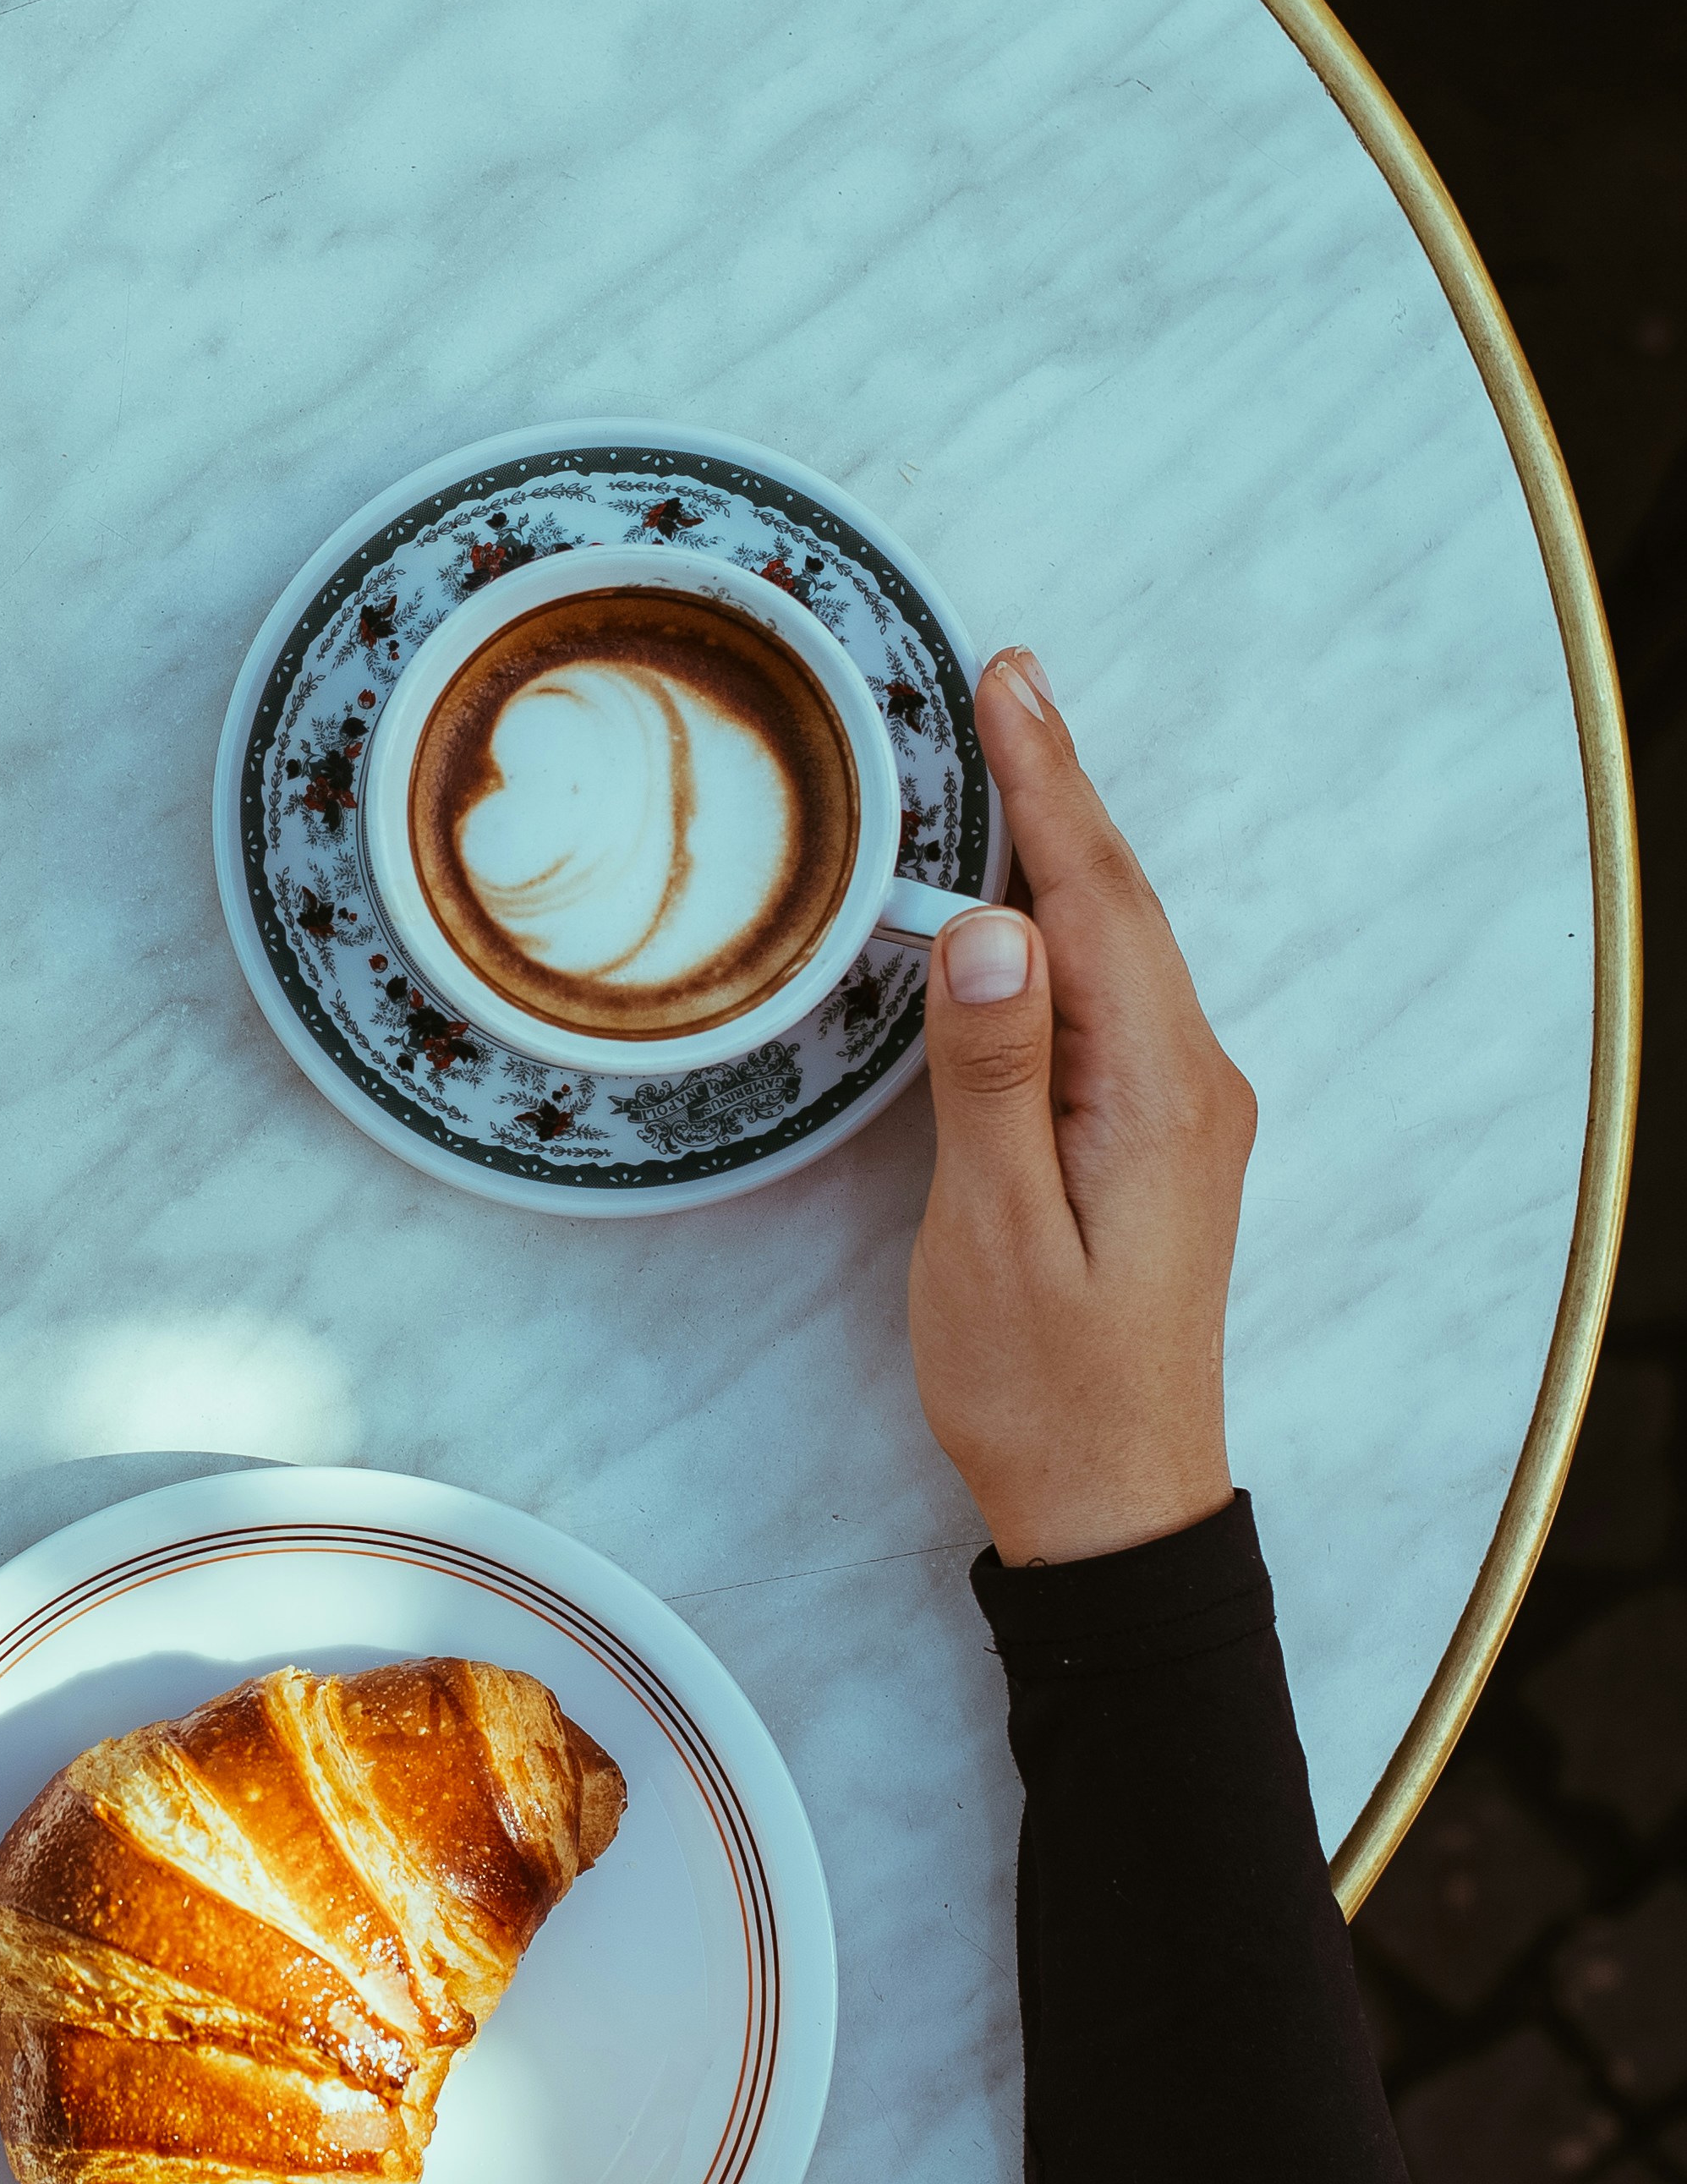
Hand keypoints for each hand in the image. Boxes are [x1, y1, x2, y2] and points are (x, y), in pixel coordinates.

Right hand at [906, 652, 1256, 1568]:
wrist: (1115, 1506)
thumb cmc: (1042, 1384)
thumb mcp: (995, 1231)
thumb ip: (994, 1074)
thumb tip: (994, 929)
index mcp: (1158, 1093)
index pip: (1098, 903)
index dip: (1048, 786)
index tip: (1010, 683)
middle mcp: (1190, 1083)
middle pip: (1121, 903)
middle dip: (1060, 786)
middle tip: (1006, 677)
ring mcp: (1180, 1110)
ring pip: (1120, 943)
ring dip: (1064, 844)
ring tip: (1012, 749)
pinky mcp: (1152, 1138)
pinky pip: (1112, 994)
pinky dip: (1067, 919)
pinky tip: (1029, 895)